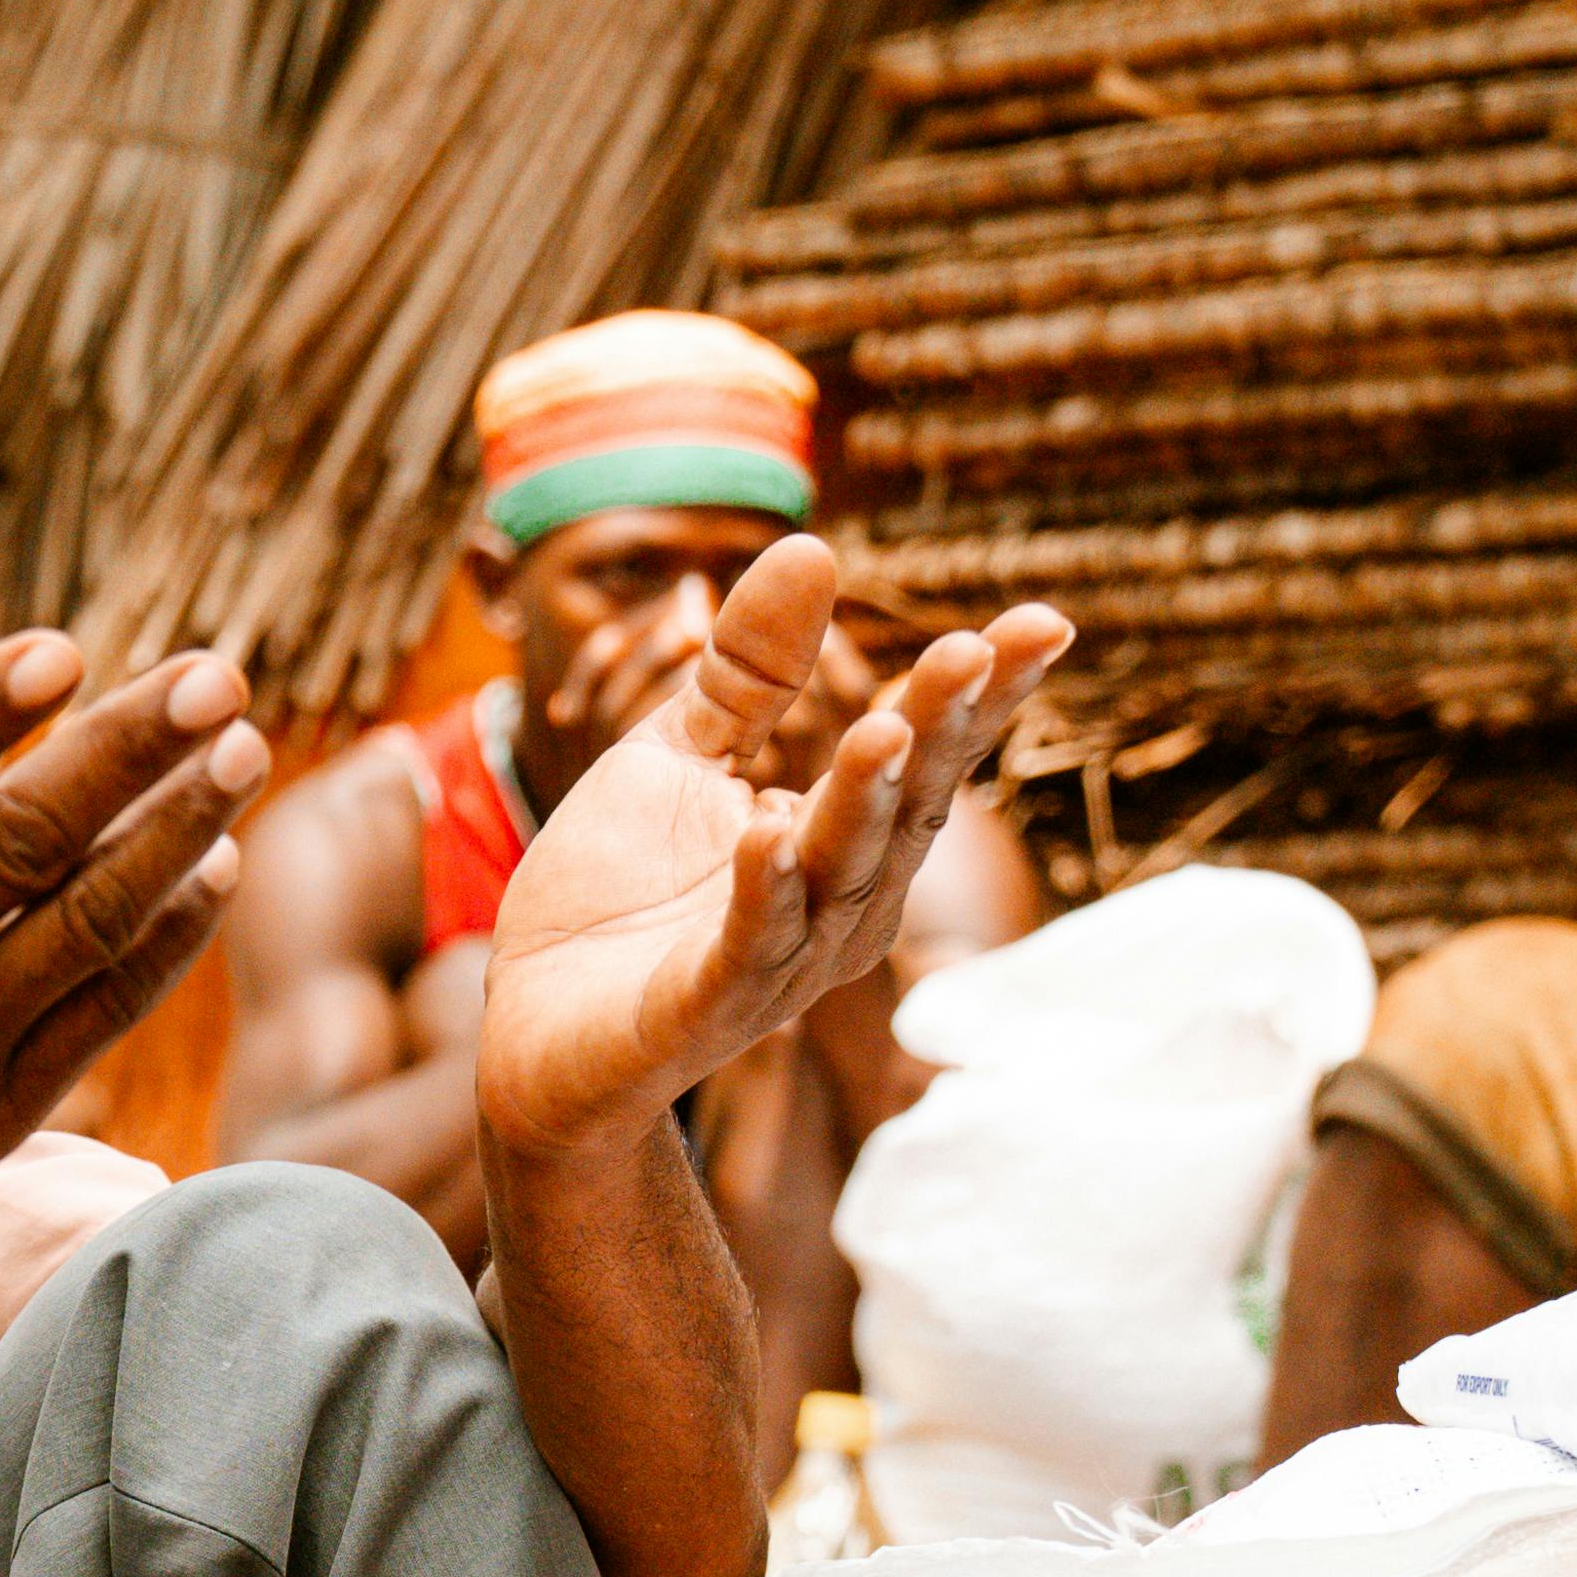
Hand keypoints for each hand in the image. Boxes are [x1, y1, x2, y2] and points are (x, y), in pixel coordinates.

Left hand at [478, 541, 1070, 1169]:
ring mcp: (778, 960)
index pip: (923, 756)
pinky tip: (768, 833)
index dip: (979, 696)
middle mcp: (836, 904)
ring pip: (836, 872)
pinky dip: (761, 890)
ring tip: (887, 725)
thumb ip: (747, 668)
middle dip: (939, 730)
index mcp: (840, 839)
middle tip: (978, 649)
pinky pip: (746, 944)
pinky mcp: (706, 1005)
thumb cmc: (618, 896)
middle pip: (900, 808)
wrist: (537, 1032)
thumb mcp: (679, 754)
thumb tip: (814, 544)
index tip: (1039, 623)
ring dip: (863, 800)